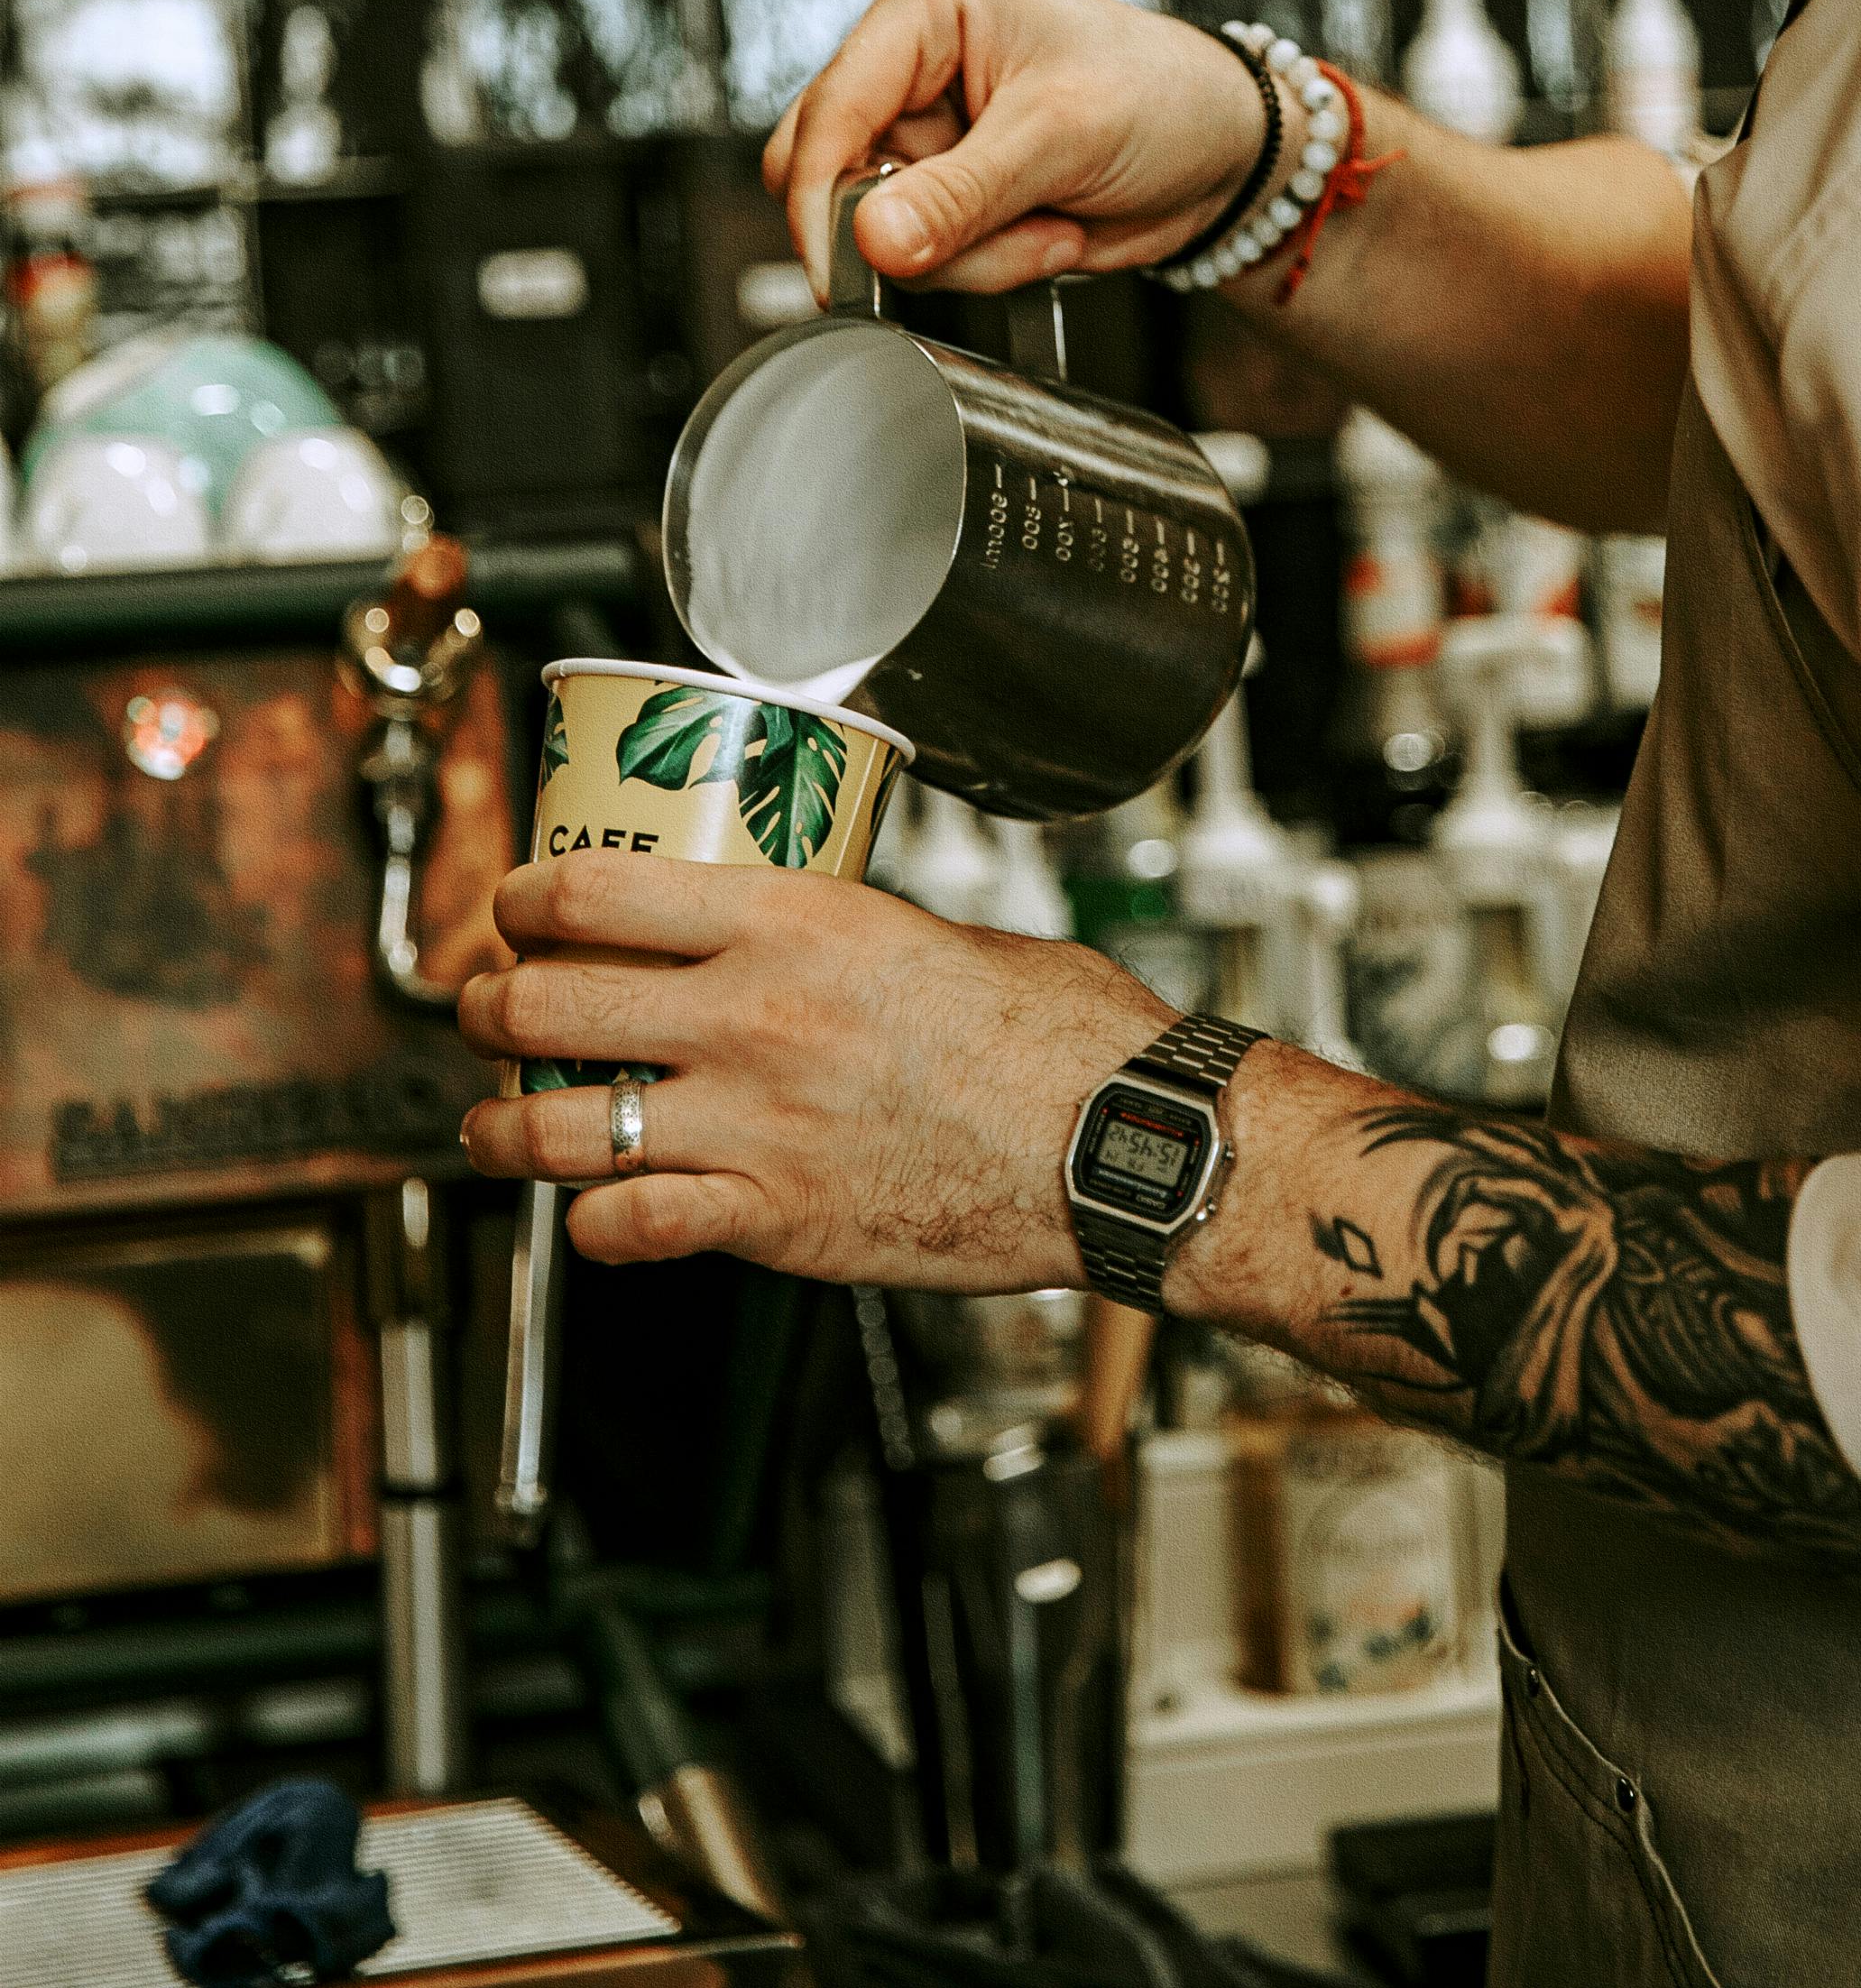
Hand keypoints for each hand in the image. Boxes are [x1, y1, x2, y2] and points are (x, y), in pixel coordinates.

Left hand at [456, 845, 1169, 1282]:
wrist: (1118, 1146)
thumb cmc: (1058, 1036)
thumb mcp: (934, 935)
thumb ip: (839, 937)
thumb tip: (786, 938)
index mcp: (792, 922)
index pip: (594, 890)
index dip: (523, 898)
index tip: (513, 907)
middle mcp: (752, 1018)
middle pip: (543, 1004)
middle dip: (486, 1008)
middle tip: (483, 1010)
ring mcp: (754, 1127)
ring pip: (558, 1127)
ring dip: (502, 1128)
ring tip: (492, 1125)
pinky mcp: (775, 1222)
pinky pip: (628, 1229)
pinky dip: (593, 1225)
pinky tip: (596, 1213)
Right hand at [762, 0, 1269, 297]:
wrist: (1224, 152)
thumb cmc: (1165, 96)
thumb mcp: (1066, 136)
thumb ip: (962, 193)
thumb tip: (871, 241)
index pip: (833, 104)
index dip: (822, 197)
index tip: (841, 274)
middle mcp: (911, 57)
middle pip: (836, 173)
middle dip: (914, 229)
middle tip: (995, 235)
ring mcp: (925, 127)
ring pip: (877, 230)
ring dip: (968, 255)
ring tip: (1051, 224)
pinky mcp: (945, 187)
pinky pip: (923, 257)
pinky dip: (987, 266)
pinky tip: (1049, 232)